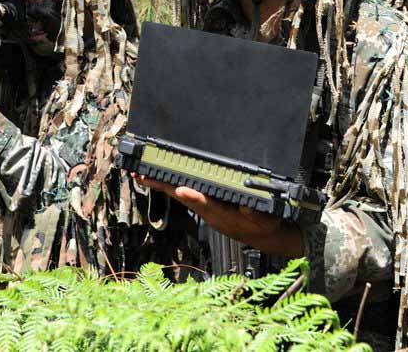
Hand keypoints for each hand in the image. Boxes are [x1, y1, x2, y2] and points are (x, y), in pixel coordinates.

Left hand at [133, 173, 303, 256]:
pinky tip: (157, 179)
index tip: (181, 190)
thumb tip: (247, 206)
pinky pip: (183, 193)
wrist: (259, 233)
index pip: (207, 204)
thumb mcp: (265, 220)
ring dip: (160, 184)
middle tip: (143, 176)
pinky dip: (169, 185)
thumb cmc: (262, 225)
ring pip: (179, 194)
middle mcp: (209, 211)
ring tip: (142, 174)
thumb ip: (256, 213)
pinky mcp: (203, 204)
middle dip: (163, 186)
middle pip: (183, 197)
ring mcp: (204, 208)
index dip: (194, 197)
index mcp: (223, 214)